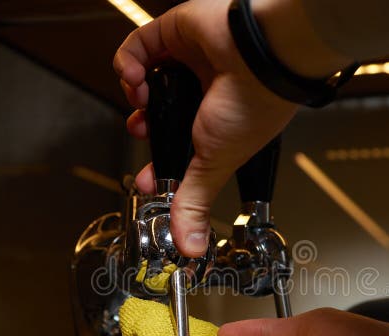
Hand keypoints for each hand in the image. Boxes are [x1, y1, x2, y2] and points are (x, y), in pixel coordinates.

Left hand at [113, 0, 298, 256]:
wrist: (260, 57)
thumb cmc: (253, 105)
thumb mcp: (215, 165)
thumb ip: (195, 203)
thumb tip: (192, 247)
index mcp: (215, 124)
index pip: (177, 147)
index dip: (158, 164)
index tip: (148, 179)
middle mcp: (201, 92)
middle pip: (156, 111)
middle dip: (143, 127)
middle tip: (142, 134)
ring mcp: (186, 63)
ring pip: (143, 78)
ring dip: (135, 94)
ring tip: (144, 101)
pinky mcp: (173, 34)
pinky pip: (137, 47)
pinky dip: (128, 64)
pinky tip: (137, 78)